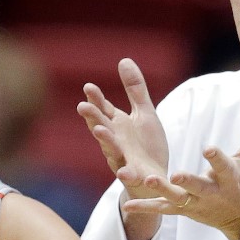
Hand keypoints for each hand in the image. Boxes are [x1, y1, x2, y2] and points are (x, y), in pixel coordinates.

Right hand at [78, 58, 170, 201]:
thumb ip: (135, 89)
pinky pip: (130, 177)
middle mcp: (116, 143)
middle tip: (82, 106)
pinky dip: (127, 175)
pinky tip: (124, 172)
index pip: (103, 110)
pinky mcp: (136, 178)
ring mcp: (123, 161)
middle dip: (92, 118)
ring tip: (99, 131)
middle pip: (102, 128)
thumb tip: (124, 59)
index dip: (96, 99)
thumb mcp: (145, 113)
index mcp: (117, 126)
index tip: (89, 86)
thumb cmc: (147, 146)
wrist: (157, 180)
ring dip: (105, 142)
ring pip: (112, 152)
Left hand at [122, 93, 239, 239]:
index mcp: (231, 177)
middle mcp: (213, 193)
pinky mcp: (183, 211)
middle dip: (188, 182)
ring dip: (161, 190)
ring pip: (177, 198)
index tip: (208, 149)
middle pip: (199, 187)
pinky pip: (162, 208)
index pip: (224, 166)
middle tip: (176, 174)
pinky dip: (146, 206)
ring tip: (147, 179)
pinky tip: (127, 203)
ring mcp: (197, 203)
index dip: (217, 158)